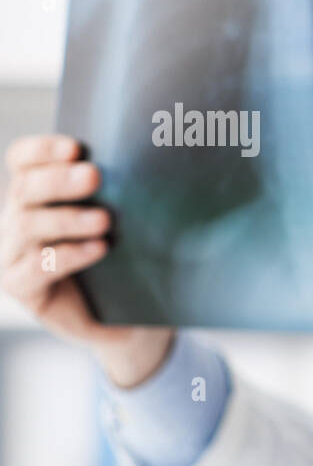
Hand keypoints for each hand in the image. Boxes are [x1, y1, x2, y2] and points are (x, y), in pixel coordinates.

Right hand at [0, 134, 174, 386]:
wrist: (121, 317)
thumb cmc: (119, 260)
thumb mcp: (118, 221)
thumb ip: (117, 193)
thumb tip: (148, 162)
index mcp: (34, 194)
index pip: (22, 159)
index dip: (43, 150)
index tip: (77, 148)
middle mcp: (15, 219)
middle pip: (25, 188)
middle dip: (60, 180)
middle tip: (95, 176)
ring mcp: (12, 254)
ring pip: (28, 225)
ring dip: (67, 218)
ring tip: (104, 219)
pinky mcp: (21, 286)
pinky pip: (38, 267)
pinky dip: (69, 255)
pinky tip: (99, 249)